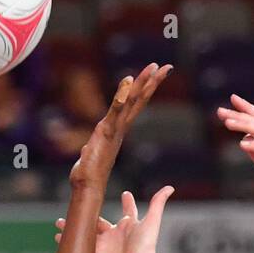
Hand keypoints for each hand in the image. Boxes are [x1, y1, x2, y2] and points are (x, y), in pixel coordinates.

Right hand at [55, 186, 174, 252]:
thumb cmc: (146, 246)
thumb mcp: (152, 220)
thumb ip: (158, 203)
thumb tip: (169, 187)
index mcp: (128, 226)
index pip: (128, 212)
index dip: (127, 204)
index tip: (126, 194)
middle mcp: (114, 234)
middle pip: (99, 220)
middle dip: (90, 214)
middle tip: (80, 205)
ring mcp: (102, 244)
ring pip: (84, 231)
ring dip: (73, 226)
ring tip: (60, 220)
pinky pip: (78, 245)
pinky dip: (67, 240)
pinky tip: (58, 236)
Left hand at [70, 62, 171, 190]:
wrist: (88, 185)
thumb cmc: (89, 172)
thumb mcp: (91, 153)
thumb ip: (91, 149)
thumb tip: (88, 150)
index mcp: (118, 129)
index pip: (134, 105)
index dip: (145, 89)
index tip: (156, 74)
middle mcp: (121, 127)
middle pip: (140, 100)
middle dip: (153, 83)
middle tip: (166, 67)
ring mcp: (115, 128)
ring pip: (132, 101)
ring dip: (143, 83)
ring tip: (154, 67)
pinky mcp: (106, 131)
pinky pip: (116, 109)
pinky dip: (122, 94)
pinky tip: (128, 79)